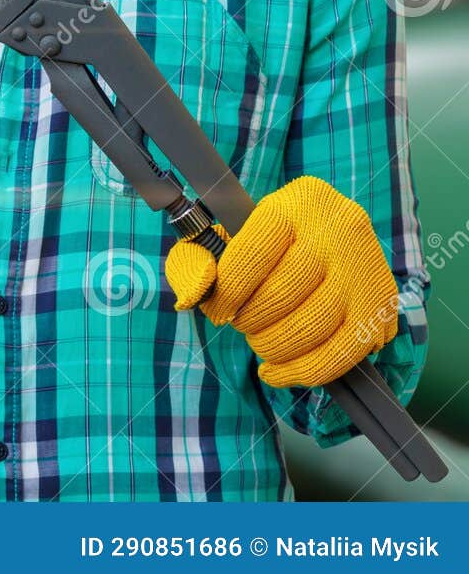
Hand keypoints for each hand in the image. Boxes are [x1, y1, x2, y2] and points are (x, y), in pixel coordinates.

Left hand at [164, 176, 398, 387]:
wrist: (324, 242)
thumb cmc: (261, 247)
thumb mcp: (219, 241)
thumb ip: (191, 263)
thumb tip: (192, 296)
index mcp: (296, 202)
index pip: (253, 253)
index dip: (228, 292)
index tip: (217, 310)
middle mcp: (340, 228)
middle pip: (282, 294)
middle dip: (251, 320)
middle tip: (243, 322)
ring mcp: (366, 268)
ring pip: (312, 326)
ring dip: (274, 346)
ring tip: (262, 338)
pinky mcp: (381, 305)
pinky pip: (343, 353)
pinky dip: (304, 371)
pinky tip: (277, 371)